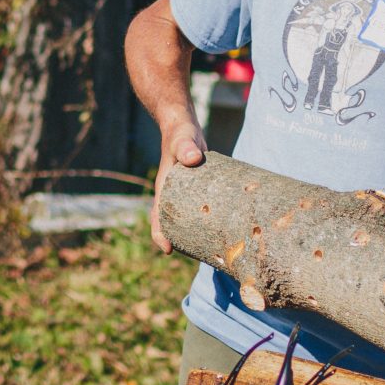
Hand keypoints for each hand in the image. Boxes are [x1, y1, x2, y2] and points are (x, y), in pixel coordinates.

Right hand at [151, 119, 206, 252]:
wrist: (184, 127)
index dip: (160, 235)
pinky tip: (226, 228)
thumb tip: (193, 158)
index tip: (168, 250)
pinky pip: (201, 209)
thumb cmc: (181, 134)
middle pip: (174, 224)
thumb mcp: (182, 139)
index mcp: (165, 189)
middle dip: (184, 242)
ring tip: (216, 249)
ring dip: (198, 234)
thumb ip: (186, 146)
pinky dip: (209, 219)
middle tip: (202, 257)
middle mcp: (174, 195)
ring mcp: (187, 194)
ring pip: (189, 219)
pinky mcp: (199, 190)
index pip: (158, 217)